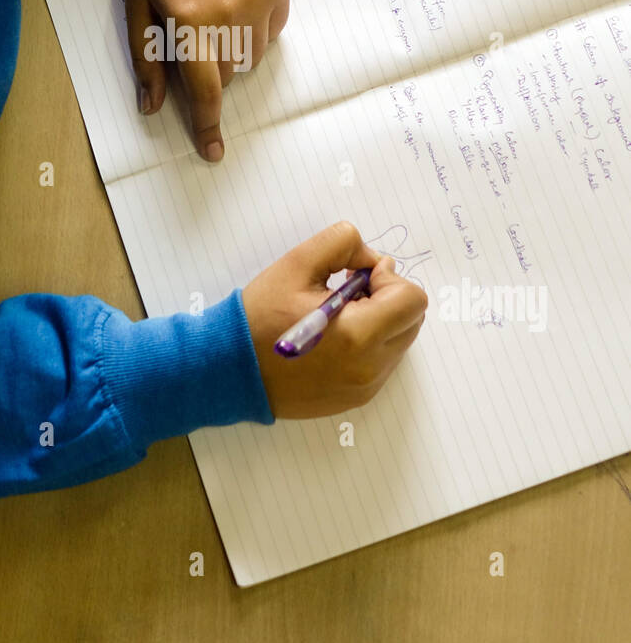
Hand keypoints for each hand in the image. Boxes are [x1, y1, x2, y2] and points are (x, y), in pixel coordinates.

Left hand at [126, 0, 288, 160]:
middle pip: (226, 76)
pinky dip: (255, 28)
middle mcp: (230, 15)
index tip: (213, 151)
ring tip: (214, 10)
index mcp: (189, 21)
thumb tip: (151, 107)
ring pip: (251, 57)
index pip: (205, 91)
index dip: (207, 125)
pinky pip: (272, 32)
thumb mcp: (137, 2)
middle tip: (192, 34)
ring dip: (233, 50)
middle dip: (209, 70)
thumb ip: (145, 58)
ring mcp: (259, 0)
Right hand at [241, 221, 427, 418]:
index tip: (354, 277)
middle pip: (412, 320)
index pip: (412, 299)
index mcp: (359, 335)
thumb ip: (343, 244)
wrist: (230, 369)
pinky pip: (383, 362)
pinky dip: (370, 343)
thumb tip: (377, 261)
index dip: (388, 278)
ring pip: (400, 341)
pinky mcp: (356, 398)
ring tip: (336, 315)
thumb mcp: (297, 263)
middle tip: (346, 292)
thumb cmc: (259, 316)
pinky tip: (333, 338)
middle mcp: (370, 368)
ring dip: (380, 320)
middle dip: (387, 298)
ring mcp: (365, 387)